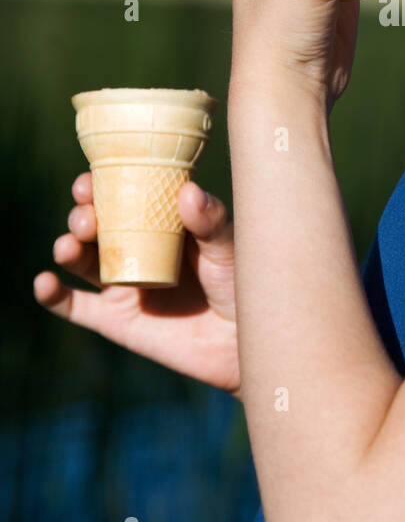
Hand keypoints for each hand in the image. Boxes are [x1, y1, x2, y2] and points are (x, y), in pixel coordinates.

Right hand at [33, 171, 241, 400]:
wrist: (243, 342)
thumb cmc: (241, 284)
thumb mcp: (229, 248)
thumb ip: (212, 222)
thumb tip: (188, 192)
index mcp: (159, 221)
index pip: (122, 193)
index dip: (100, 183)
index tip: (90, 179)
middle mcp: (135, 247)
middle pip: (96, 225)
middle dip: (82, 216)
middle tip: (87, 218)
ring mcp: (123, 283)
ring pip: (82, 261)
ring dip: (67, 247)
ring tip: (68, 247)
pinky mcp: (116, 319)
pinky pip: (75, 307)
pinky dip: (52, 295)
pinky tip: (43, 283)